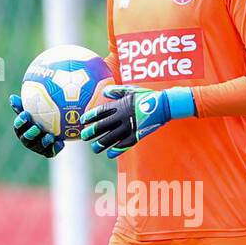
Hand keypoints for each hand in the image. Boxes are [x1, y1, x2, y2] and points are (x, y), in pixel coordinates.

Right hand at [9, 94, 63, 157]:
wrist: (56, 125)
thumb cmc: (41, 114)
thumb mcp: (33, 108)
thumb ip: (24, 103)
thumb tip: (12, 97)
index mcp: (21, 129)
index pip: (18, 126)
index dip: (20, 122)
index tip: (25, 114)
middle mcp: (27, 140)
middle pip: (27, 138)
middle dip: (30, 133)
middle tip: (37, 127)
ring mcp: (37, 147)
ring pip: (39, 146)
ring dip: (44, 141)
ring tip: (50, 135)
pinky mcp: (48, 152)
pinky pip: (51, 151)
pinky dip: (55, 148)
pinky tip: (60, 142)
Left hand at [79, 85, 193, 157]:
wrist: (162, 105)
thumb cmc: (146, 96)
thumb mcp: (130, 90)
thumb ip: (116, 91)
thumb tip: (104, 91)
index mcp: (119, 106)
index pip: (100, 112)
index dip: (90, 117)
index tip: (82, 120)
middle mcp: (121, 117)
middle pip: (102, 126)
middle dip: (91, 132)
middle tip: (83, 136)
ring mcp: (129, 127)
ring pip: (111, 138)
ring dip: (101, 144)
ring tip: (94, 148)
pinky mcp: (136, 135)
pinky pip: (124, 145)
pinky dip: (116, 150)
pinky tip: (109, 154)